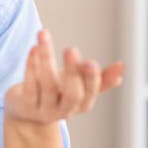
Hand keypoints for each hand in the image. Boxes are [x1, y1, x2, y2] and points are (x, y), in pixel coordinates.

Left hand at [4, 29, 124, 124]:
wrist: (24, 112)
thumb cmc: (55, 93)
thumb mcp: (78, 85)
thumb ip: (100, 78)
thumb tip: (123, 66)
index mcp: (80, 104)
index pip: (89, 93)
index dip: (92, 79)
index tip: (91, 62)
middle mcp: (63, 110)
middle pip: (72, 94)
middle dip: (73, 73)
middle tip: (71, 49)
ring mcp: (43, 109)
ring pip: (47, 85)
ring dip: (46, 58)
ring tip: (44, 35)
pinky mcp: (24, 105)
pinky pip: (29, 85)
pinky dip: (31, 66)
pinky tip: (33, 48)